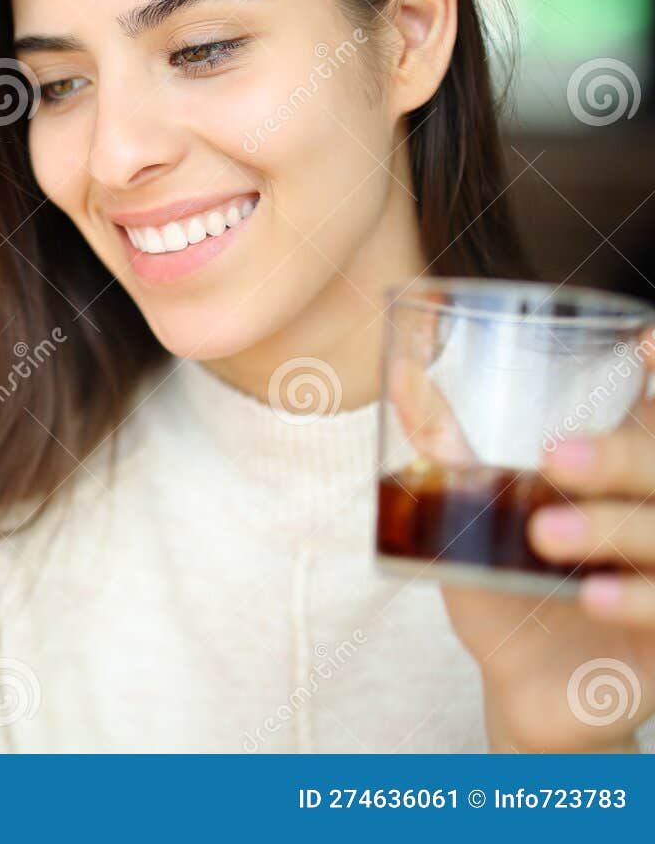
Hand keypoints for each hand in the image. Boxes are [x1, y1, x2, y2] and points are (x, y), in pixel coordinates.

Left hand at [440, 338, 654, 752]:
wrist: (522, 691)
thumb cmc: (504, 589)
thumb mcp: (473, 521)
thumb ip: (452, 454)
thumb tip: (403, 377)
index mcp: (624, 484)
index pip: (654, 423)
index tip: (645, 342)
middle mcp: (653, 521)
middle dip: (621, 459)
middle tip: (558, 457)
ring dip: (614, 529)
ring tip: (546, 533)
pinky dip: (637, 600)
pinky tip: (594, 596)